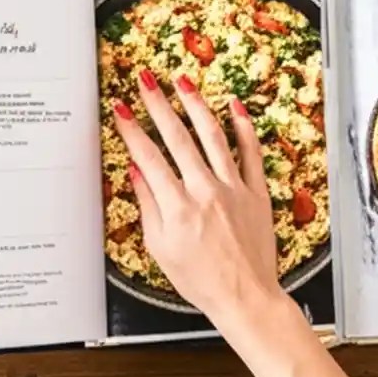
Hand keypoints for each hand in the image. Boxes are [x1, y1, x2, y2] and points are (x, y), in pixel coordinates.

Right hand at [111, 69, 285, 326]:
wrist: (245, 296)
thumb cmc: (201, 280)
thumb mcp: (160, 248)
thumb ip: (148, 206)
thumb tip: (137, 174)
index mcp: (177, 208)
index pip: (148, 157)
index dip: (132, 129)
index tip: (121, 108)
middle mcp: (205, 192)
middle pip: (177, 138)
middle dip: (158, 104)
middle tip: (146, 80)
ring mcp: (233, 189)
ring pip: (213, 136)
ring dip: (195, 105)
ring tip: (182, 81)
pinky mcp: (256, 192)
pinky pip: (250, 153)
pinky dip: (243, 127)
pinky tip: (234, 106)